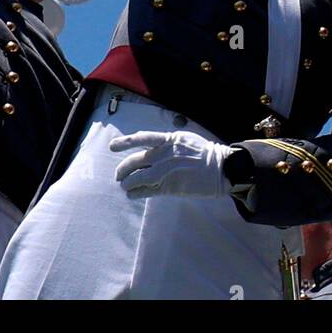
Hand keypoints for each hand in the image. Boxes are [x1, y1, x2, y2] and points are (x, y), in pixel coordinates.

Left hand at [109, 129, 233, 197]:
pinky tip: (132, 194)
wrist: (219, 168)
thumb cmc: (202, 152)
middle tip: (119, 176)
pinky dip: (136, 193)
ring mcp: (166, 171)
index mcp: (168, 139)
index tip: (112, 146)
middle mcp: (164, 154)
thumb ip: (167, 142)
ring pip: (138, 178)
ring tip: (125, 186)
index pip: (142, 138)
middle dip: (123, 170)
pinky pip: (146, 191)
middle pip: (135, 161)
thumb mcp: (185, 139)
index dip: (125, 142)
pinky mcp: (169, 187)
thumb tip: (150, 145)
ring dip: (128, 183)